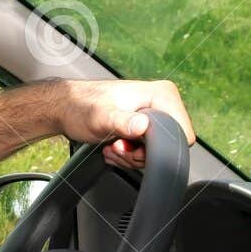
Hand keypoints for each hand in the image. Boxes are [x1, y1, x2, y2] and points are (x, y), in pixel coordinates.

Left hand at [50, 78, 194, 169]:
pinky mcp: (145, 126)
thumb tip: (142, 125)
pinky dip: (127, 155)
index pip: (183, 132)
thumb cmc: (81, 106)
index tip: (134, 144)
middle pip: (168, 146)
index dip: (160, 147)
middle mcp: (162, 102)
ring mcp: (153, 115)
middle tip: (118, 146)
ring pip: (154, 153)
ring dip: (130, 157)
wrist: (67, 108)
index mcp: (161, 94)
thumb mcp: (100, 117)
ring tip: (113, 145)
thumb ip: (122, 122)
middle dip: (140, 154)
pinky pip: (145, 152)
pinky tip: (113, 146)